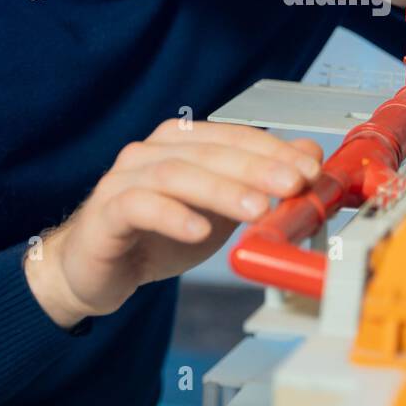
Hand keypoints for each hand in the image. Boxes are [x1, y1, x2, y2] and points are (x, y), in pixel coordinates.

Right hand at [23, 119, 323, 328]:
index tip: (309, 170)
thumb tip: (309, 155)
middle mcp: (150, 151)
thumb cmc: (157, 235)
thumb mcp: (219, 210)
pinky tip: (199, 232)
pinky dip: (172, 215)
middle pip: (209, 151)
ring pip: (177, 174)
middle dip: (256, 167)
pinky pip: (139, 206)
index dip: (273, 150)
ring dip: (221, 190)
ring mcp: (123, 179)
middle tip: (292, 186)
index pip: (233, 136)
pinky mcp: (105, 212)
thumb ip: (259, 181)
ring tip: (257, 211)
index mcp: (181, 142)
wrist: (95, 270)